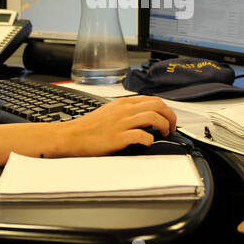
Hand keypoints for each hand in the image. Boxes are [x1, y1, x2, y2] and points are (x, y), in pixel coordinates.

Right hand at [60, 96, 177, 155]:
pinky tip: (148, 143)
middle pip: (158, 105)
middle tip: (171, 127)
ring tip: (164, 134)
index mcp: (124, 103)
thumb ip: (126, 111)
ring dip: (164, 126)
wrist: (72, 136)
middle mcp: (125, 110)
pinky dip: (149, 140)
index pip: (153, 100)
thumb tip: (143, 116)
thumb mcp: (110, 111)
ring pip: (153, 117)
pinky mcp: (118, 137)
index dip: (166, 110)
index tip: (169, 119)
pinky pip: (141, 135)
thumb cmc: (89, 127)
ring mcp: (122, 123)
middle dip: (170, 116)